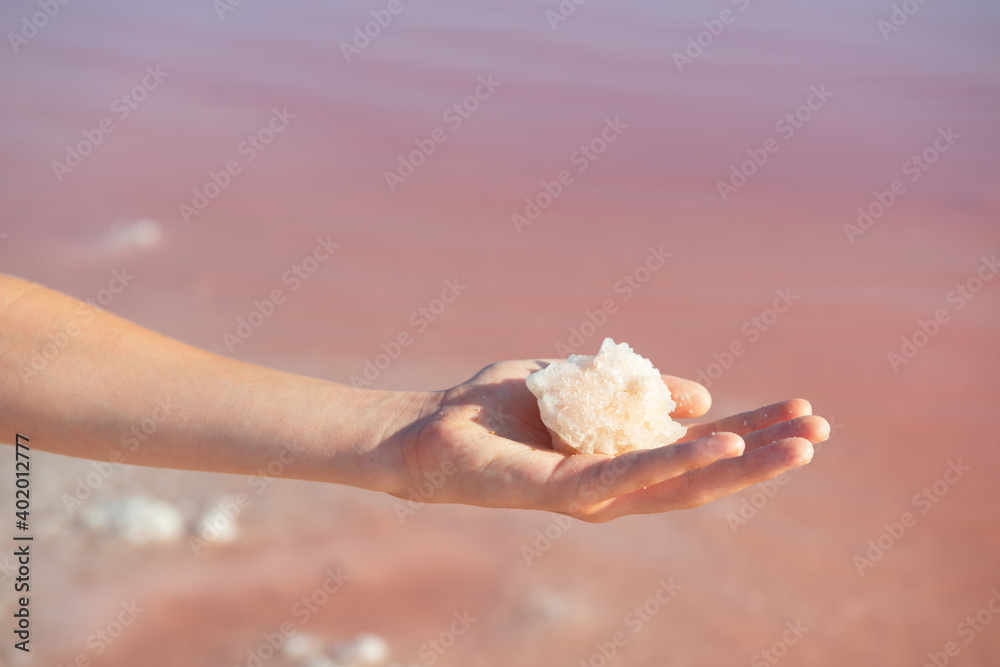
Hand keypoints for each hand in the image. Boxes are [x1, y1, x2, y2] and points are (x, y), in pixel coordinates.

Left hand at [391, 359, 829, 521]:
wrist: (425, 429)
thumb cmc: (496, 409)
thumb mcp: (581, 383)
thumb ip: (638, 388)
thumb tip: (701, 396)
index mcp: (621, 458)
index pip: (700, 450)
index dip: (752, 433)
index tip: (801, 409)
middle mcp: (614, 486)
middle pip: (703, 476)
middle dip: (763, 455)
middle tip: (821, 430)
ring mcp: (590, 495)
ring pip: (679, 486)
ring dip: (741, 465)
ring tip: (796, 443)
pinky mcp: (561, 492)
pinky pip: (627, 477)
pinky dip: (677, 460)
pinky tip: (718, 444)